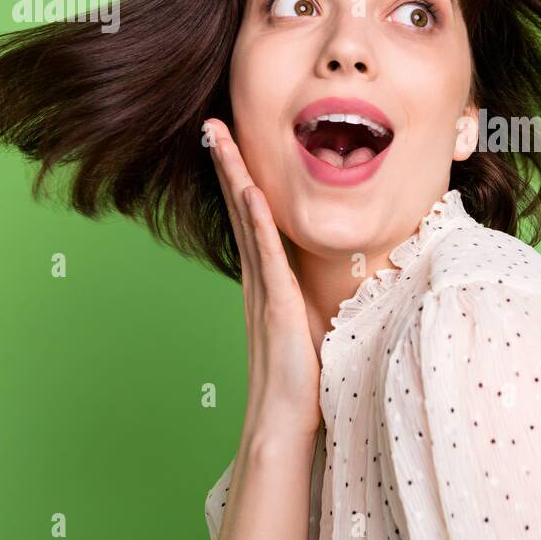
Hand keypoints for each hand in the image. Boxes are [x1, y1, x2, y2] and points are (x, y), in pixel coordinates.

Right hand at [205, 118, 321, 439]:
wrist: (286, 417)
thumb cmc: (300, 373)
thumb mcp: (307, 317)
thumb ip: (306, 289)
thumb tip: (327, 268)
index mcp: (266, 276)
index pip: (250, 215)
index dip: (241, 176)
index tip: (232, 140)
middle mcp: (258, 275)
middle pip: (239, 207)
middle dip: (228, 163)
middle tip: (212, 122)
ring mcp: (264, 287)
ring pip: (247, 220)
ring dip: (236, 177)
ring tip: (221, 139)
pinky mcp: (277, 303)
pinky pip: (266, 255)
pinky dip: (258, 221)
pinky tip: (252, 192)